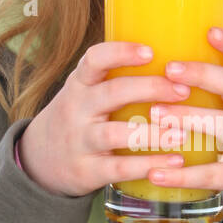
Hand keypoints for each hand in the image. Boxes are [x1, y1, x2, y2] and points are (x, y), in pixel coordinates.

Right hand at [18, 41, 191, 196]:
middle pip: (112, 93)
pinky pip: (119, 168)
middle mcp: (76, 109)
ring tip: (182, 133)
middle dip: (150, 89)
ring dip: (152, 134)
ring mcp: (80, 141)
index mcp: (79, 84)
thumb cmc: (78, 119)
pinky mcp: (86, 170)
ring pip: (115, 134)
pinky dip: (147, 165)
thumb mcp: (84, 93)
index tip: (150, 51)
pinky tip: (174, 162)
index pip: (94, 60)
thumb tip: (172, 61)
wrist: (38, 161)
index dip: (121, 53)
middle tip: (183, 90)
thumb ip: (113, 78)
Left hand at [145, 27, 222, 218]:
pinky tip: (154, 173)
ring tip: (156, 115)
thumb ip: (206, 87)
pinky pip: (210, 174)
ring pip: (222, 126)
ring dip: (188, 118)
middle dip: (203, 75)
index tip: (210, 31)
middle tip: (169, 69)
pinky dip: (181, 175)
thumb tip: (157, 57)